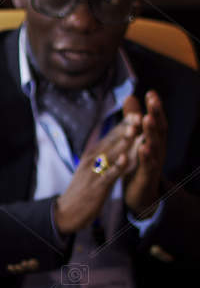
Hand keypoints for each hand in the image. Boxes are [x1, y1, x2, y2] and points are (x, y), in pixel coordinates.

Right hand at [52, 113, 138, 234]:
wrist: (65, 213)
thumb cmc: (81, 190)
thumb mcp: (89, 168)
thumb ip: (102, 155)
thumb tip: (115, 140)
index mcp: (91, 155)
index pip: (110, 136)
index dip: (123, 124)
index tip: (136, 113)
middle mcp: (91, 161)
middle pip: (111, 142)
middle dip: (125, 128)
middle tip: (139, 115)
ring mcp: (93, 173)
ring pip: (111, 155)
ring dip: (123, 142)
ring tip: (134, 130)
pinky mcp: (97, 187)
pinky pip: (109, 175)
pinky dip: (117, 166)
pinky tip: (126, 158)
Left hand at [122, 90, 166, 219]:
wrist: (140, 195)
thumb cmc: (138, 164)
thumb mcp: (136, 140)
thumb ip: (133, 120)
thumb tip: (129, 97)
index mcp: (154, 140)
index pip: (156, 120)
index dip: (155, 107)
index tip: (150, 93)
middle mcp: (158, 149)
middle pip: (158, 129)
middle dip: (156, 114)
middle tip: (153, 100)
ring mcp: (154, 162)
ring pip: (155, 145)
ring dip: (151, 132)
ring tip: (147, 119)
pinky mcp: (147, 176)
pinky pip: (147, 165)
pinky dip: (145, 156)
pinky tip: (142, 148)